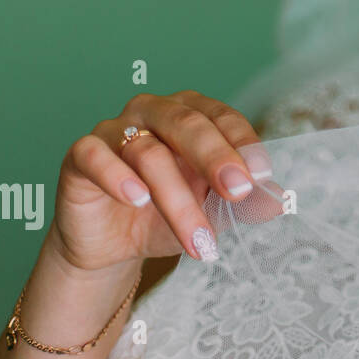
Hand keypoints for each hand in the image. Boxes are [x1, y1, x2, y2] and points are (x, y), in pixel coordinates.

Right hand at [51, 90, 280, 273]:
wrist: (112, 247)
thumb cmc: (164, 216)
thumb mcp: (210, 212)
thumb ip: (241, 204)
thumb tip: (278, 203)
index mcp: (191, 114)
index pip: (222, 117)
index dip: (243, 144)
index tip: (261, 177)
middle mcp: (153, 111)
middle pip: (187, 123)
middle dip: (216, 158)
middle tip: (238, 191)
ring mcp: (114, 129)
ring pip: (148, 152)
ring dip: (176, 198)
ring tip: (197, 236)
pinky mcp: (80, 155)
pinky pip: (96, 156)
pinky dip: (118, 177)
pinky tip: (137, 200)